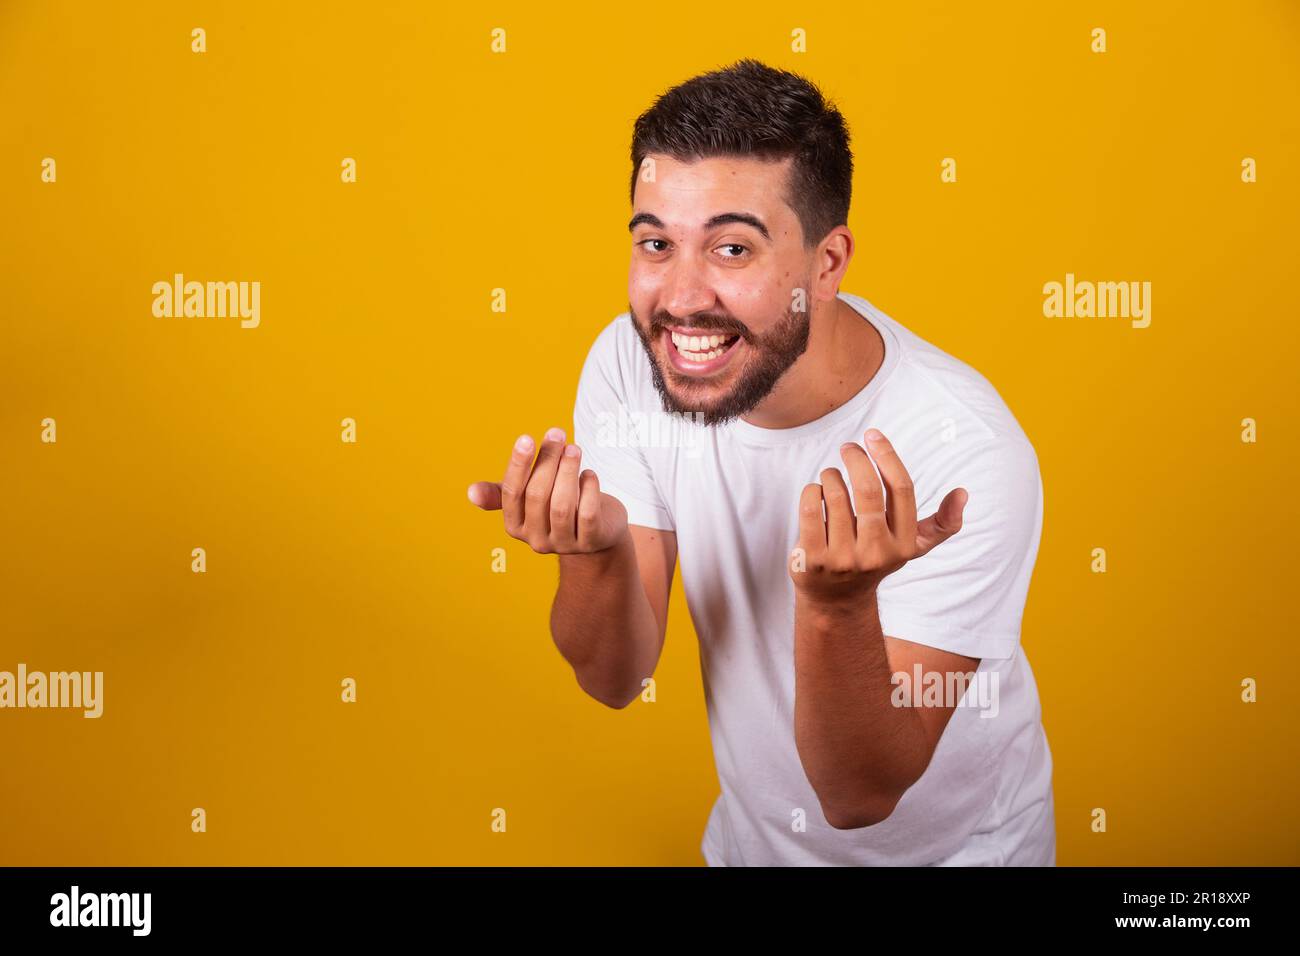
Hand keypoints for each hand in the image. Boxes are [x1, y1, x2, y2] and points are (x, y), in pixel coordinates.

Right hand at [468, 427, 628, 553]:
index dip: (518, 465)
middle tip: (557, 434)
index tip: (527, 438)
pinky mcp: (591, 543)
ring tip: (574, 449)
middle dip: (547, 460)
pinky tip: (589, 473)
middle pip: (536, 496)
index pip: (511, 493)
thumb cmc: (557, 503)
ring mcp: (563, 543)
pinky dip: (589, 489)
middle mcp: (536, 539)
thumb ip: (503, 491)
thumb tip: (471, 492)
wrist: (598, 530)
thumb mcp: (529, 496)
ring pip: (561, 506)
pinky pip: (588, 514)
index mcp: (515, 525)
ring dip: (568, 471)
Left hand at [790, 428, 967, 605]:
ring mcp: (843, 558)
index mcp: (904, 544)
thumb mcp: (912, 547)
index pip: (902, 489)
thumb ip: (940, 524)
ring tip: (831, 476)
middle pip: (868, 489)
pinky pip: (809, 507)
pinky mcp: (811, 559)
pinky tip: (816, 491)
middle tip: (849, 447)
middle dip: (856, 458)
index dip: (887, 455)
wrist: (836, 601)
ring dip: (831, 475)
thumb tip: (963, 493)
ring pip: (835, 494)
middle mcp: (876, 554)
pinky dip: (811, 490)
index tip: (873, 435)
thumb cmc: (876, 559)